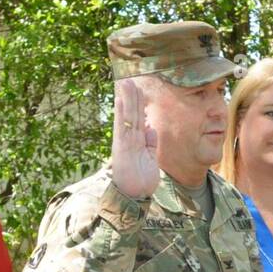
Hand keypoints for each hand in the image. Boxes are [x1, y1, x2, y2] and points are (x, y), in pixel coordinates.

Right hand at [110, 78, 159, 198]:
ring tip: (126, 82)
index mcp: (137, 140)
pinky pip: (122, 126)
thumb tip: (151, 128)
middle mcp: (129, 138)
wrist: (134, 193)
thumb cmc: (142, 177)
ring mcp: (125, 141)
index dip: (137, 103)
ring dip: (126, 98)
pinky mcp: (121, 146)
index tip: (137, 88)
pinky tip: (121, 100)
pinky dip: (121, 113)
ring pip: (128, 115)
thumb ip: (151, 143)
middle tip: (130, 78)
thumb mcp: (151, 157)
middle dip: (132, 96)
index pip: (138, 118)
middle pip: (132, 113)